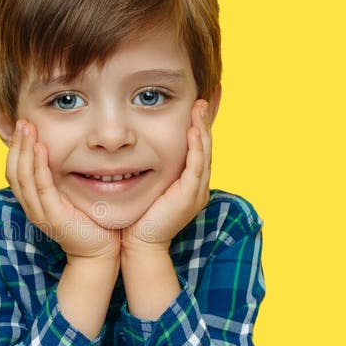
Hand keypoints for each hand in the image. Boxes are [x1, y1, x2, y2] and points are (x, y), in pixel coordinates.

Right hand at [6, 120, 120, 261]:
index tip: (22, 126)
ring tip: (28, 129)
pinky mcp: (53, 216)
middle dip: (16, 145)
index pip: (15, 171)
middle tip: (22, 121)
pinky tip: (40, 149)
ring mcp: (40, 212)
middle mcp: (32, 207)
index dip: (15, 149)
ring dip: (24, 151)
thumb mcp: (70, 196)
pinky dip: (38, 167)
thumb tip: (64, 153)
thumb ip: (61, 178)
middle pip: (13, 171)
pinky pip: (42, 187)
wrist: (99, 253)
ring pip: (23, 177)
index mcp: (33, 201)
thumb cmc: (89, 222)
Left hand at [121, 100, 211, 253]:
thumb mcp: (150, 188)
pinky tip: (193, 130)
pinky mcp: (189, 196)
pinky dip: (196, 147)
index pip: (199, 150)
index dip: (200, 128)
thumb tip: (139, 151)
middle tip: (203, 100)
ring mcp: (196, 192)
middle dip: (206, 123)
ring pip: (204, 154)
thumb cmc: (139, 218)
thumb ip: (152, 171)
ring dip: (203, 129)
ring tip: (200, 108)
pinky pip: (196, 166)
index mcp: (190, 185)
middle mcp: (198, 187)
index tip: (198, 106)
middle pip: (206, 148)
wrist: (140, 245)